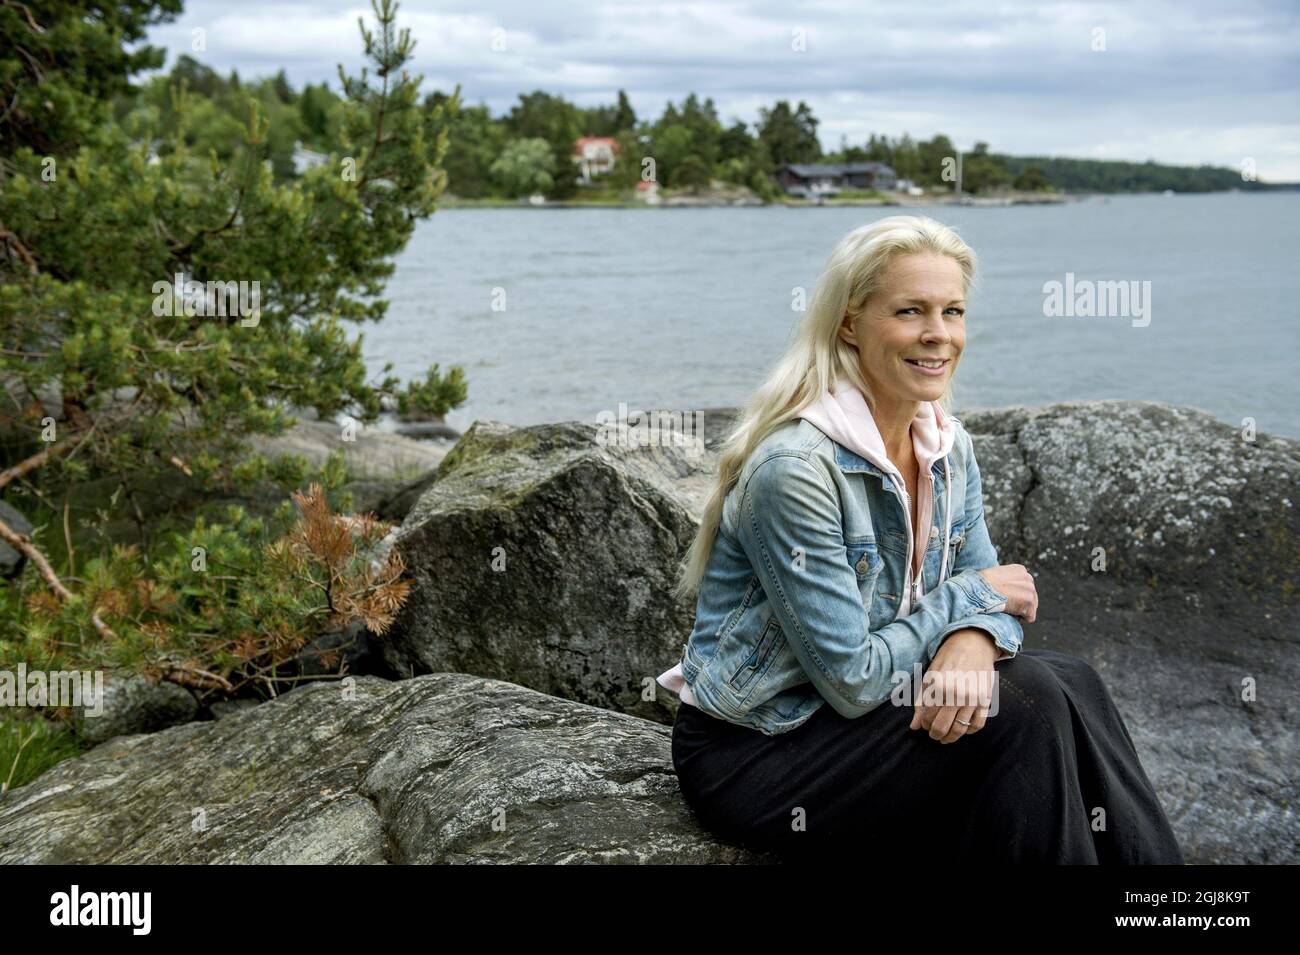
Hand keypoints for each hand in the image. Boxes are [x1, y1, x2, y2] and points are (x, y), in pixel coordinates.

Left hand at [909, 629, 997, 743]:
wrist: (973, 644)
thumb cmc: (948, 659)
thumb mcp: (930, 676)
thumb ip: (921, 702)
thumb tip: (914, 727)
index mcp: (939, 686)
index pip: (928, 716)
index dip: (924, 724)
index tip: (924, 725)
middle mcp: (956, 694)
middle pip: (942, 727)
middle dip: (935, 734)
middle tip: (934, 735)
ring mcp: (973, 698)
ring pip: (960, 729)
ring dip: (950, 737)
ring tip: (945, 738)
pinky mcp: (986, 700)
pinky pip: (978, 724)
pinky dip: (969, 731)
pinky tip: (962, 729)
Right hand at [976, 564, 1037, 622]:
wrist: (979, 589)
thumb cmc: (980, 585)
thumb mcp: (994, 575)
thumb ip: (1005, 580)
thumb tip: (1005, 590)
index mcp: (1020, 570)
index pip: (1024, 587)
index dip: (1015, 596)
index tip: (1005, 600)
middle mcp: (1028, 577)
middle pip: (1031, 597)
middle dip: (1020, 604)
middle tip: (1006, 607)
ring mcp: (1030, 589)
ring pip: (1031, 608)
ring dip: (1019, 612)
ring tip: (1006, 610)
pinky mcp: (1029, 601)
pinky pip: (1030, 617)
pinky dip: (1020, 620)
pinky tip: (1009, 615)